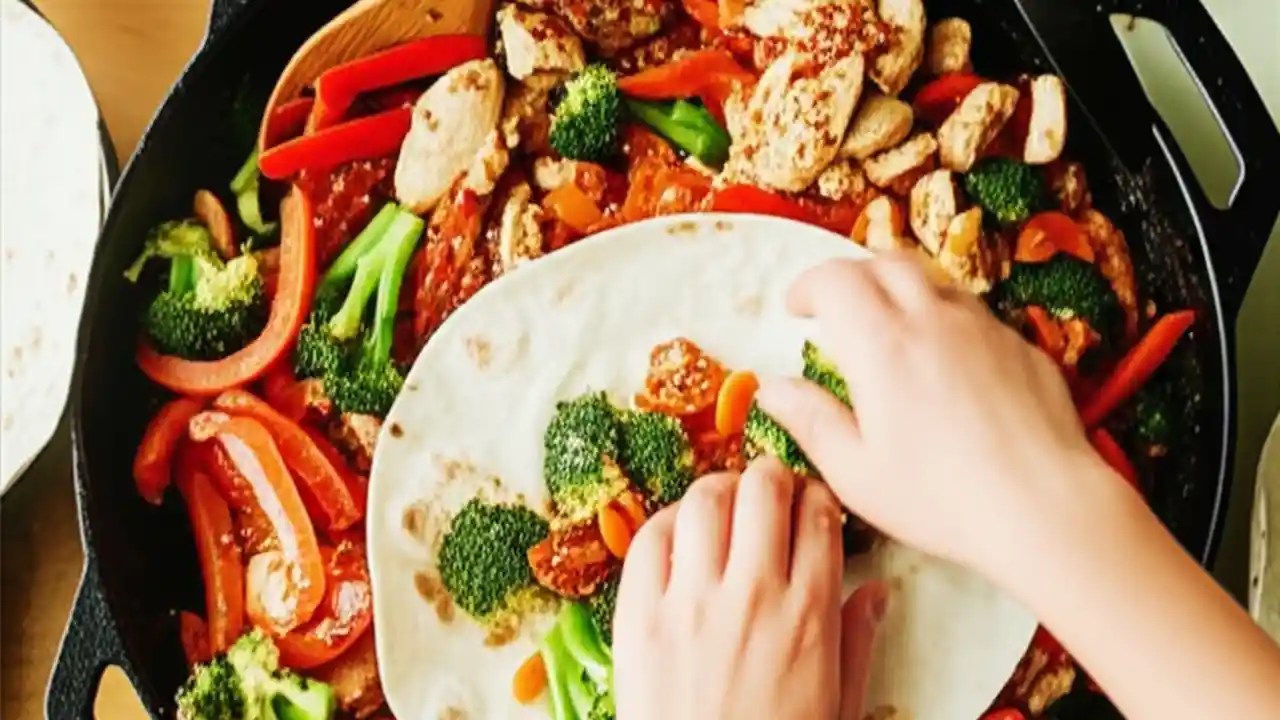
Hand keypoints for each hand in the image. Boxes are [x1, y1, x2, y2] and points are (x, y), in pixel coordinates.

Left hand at [613, 458, 885, 719]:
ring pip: (704, 500)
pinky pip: (648, 540)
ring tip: (724, 505)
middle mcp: (751, 595)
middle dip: (770, 479)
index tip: (811, 504)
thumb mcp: (841, 707)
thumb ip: (858, 642)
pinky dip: (667, 522)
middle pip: (762, 490)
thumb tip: (877, 590)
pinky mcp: (637, 617)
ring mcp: (689, 602)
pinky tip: (679, 535)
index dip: (816, 495)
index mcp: (809, 615)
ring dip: (719, 491)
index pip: (818, 515)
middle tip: (768, 493)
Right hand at [756, 253, 1107, 583]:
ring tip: (892, 337)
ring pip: (934, 285)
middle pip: (886, 263)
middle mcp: (934, 321)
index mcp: (882, 346)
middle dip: (852, 276)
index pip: (835, 280)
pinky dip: (947, 326)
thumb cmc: (942, 498)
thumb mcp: (856, 472)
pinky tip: (948, 371)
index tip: (796, 310)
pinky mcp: (1023, 348)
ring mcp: (985, 330)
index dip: (808, 286)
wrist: (1047, 507)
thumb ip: (811, 420)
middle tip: (836, 310)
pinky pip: (976, 318)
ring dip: (902, 296)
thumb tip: (772, 388)